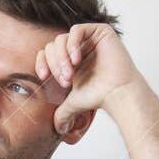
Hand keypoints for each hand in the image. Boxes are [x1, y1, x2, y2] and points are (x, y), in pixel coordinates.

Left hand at [35, 22, 144, 140]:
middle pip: (53, 45)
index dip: (42, 62)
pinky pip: (76, 30)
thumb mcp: (73, 103)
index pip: (47, 53)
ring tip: (70, 74)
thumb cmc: (99, 97)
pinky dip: (72, 45)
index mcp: (70, 60)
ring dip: (61, 57)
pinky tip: (76, 60)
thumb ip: (62, 112)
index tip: (44, 77)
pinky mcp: (100, 31)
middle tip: (65, 81)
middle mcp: (79, 48)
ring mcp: (89, 39)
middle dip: (54, 64)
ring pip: (61, 39)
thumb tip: (58, 129)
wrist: (117, 93)